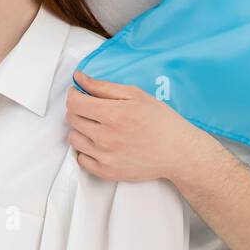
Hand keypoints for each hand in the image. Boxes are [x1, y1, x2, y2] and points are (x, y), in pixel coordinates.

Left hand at [66, 70, 207, 182]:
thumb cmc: (161, 121)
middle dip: (79, 110)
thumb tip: (79, 78)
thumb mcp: (136, 95)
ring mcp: (105, 156)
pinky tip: (100, 144)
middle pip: (72, 119)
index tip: (80, 94)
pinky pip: (81, 159)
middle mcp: (106, 137)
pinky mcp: (106, 172)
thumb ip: (103, 86)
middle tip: (94, 110)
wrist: (178, 152)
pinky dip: (86, 150)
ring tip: (98, 127)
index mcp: (113, 114)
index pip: (74, 103)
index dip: (74, 95)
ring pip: (73, 139)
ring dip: (81, 130)